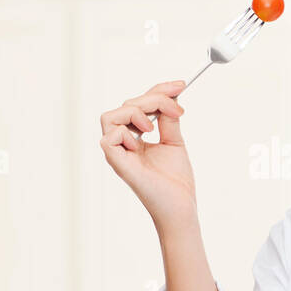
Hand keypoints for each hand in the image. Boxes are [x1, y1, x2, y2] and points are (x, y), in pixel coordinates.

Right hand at [99, 81, 196, 228]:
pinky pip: (108, 137)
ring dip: (135, 113)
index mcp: (135, 138)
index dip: (158, 90)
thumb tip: (171, 97)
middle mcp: (123, 143)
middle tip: (177, 109)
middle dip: (153, 99)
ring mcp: (118, 153)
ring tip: (154, 128)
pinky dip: (126, 133)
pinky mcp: (117, 163)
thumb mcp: (174, 141)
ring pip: (110, 115)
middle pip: (126, 104)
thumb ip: (168, 120)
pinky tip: (143, 142)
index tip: (181, 85)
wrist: (180, 205)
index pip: (139, 104)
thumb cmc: (176, 181)